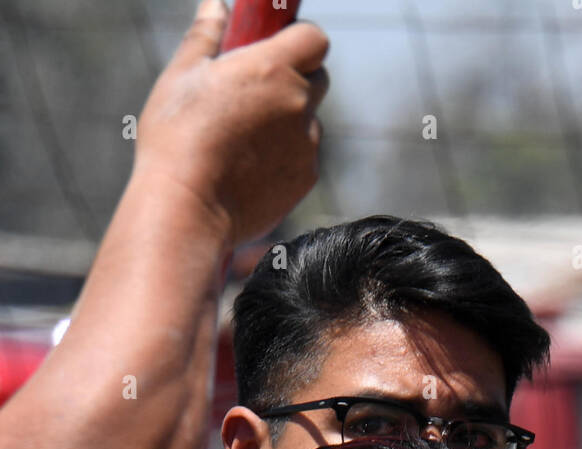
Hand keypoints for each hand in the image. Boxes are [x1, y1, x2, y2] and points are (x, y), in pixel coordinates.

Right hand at [134, 0, 328, 246]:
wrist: (189, 210)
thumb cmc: (177, 138)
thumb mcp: (182, 76)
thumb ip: (206, 36)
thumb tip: (217, 5)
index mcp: (273, 67)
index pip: (314, 38)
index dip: (299, 39)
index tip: (278, 47)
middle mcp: (299, 103)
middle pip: (318, 79)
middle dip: (295, 80)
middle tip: (256, 94)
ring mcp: (307, 145)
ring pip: (308, 123)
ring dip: (288, 123)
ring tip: (244, 141)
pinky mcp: (305, 180)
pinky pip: (303, 158)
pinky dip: (285, 158)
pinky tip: (249, 169)